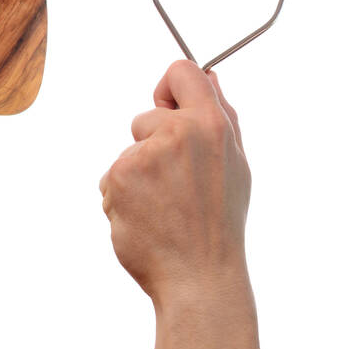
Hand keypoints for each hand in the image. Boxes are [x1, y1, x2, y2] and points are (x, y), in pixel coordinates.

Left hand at [100, 61, 249, 306]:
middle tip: (176, 184)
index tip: (169, 109)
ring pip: (128, 152)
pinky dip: (122, 197)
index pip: (182, 72)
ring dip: (138, 175)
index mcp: (211, 124)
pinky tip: (146, 219)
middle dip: (153, 144)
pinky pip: (111, 178)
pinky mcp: (117, 179)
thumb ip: (221, 115)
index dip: (170, 88)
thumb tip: (210, 76)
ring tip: (164, 207)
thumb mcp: (236, 164)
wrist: (199, 276)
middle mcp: (177, 133)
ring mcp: (143, 156)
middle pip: (145, 117)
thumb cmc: (221, 222)